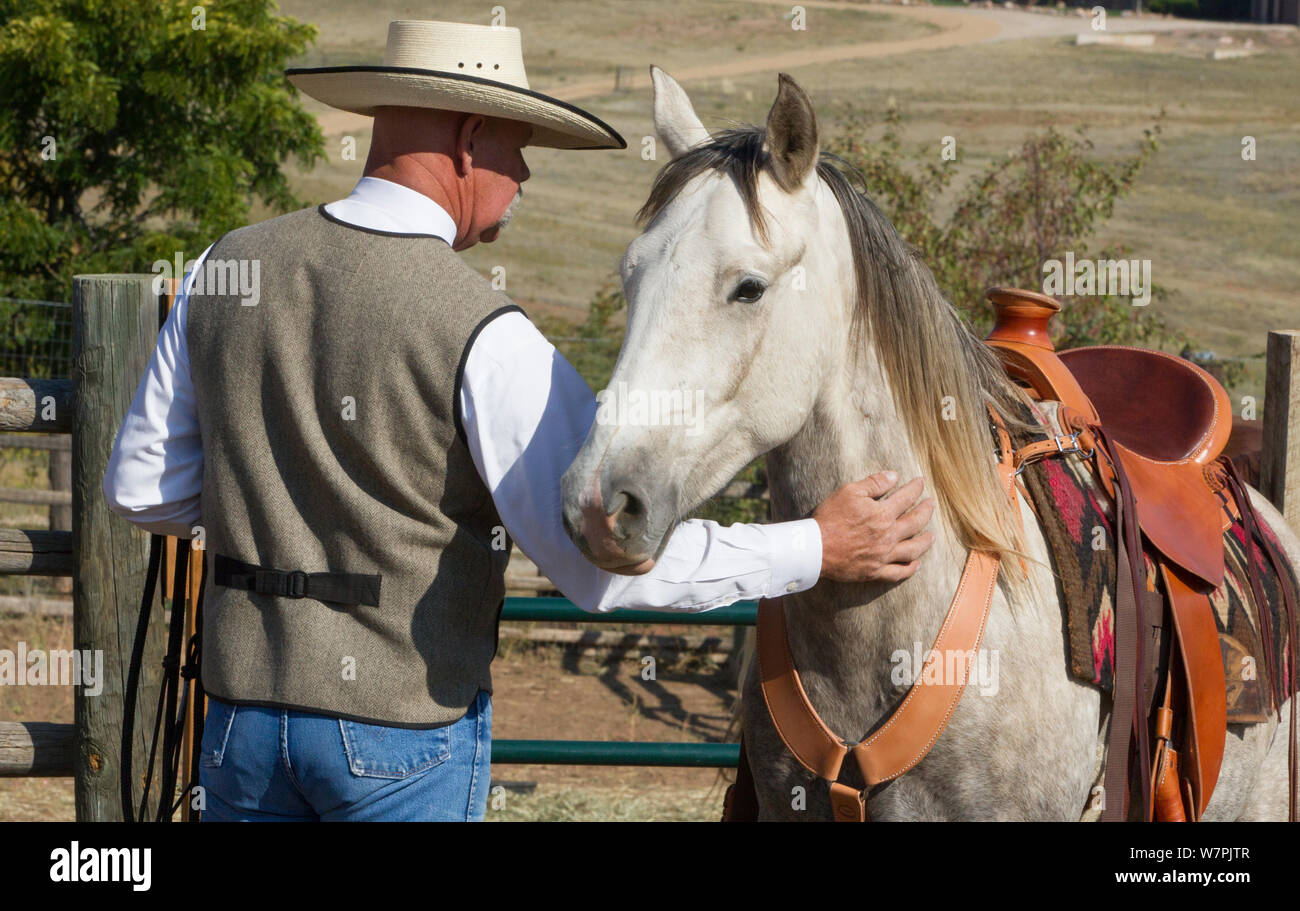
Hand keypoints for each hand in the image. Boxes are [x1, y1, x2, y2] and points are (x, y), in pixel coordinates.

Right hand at [812, 471, 935, 583]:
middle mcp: (888, 536)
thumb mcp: (849, 492)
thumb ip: (874, 483)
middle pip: (916, 522)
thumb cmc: (830, 518)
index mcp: (883, 514)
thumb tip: (894, 476)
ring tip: (932, 536)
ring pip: (913, 549)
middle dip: (926, 511)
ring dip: (925, 541)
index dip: (916, 488)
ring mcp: (883, 555)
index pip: (906, 497)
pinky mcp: (875, 571)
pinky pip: (899, 572)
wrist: (815, 548)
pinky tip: (916, 564)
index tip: (921, 482)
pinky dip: (910, 569)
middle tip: (931, 504)